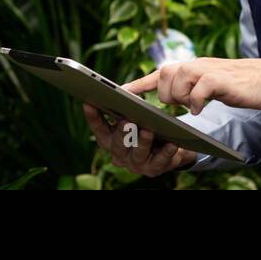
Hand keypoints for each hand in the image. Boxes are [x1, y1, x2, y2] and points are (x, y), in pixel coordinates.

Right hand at [83, 103, 197, 176]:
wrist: (170, 146)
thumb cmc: (148, 125)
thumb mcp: (137, 113)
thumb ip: (129, 103)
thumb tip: (124, 90)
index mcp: (112, 139)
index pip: (99, 129)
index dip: (93, 118)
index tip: (89, 103)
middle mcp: (120, 154)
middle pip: (117, 145)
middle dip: (121, 134)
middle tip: (126, 121)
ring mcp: (136, 164)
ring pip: (137, 155)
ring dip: (142, 143)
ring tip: (148, 131)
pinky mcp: (154, 169)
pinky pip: (159, 162)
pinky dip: (165, 153)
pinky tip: (171, 144)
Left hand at [123, 56, 260, 113]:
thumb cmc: (241, 85)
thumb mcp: (211, 84)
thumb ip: (191, 87)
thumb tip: (171, 98)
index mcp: (192, 66)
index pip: (158, 74)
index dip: (137, 84)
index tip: (119, 94)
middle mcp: (196, 64)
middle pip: (162, 77)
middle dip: (167, 97)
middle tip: (186, 104)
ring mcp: (207, 70)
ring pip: (175, 84)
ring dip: (182, 100)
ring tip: (199, 103)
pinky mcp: (220, 80)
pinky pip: (196, 92)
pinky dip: (196, 102)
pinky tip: (204, 107)